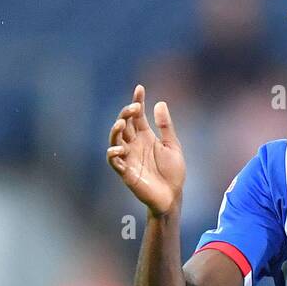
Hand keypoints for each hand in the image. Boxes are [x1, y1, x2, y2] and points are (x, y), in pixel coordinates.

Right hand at [106, 84, 185, 215]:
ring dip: (116, 130)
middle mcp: (134, 144)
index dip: (137, 101)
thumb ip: (166, 127)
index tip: (140, 89)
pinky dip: (114, 153)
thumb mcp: (173, 146)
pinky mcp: (125, 171)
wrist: (172, 196)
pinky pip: (114, 161)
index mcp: (145, 136)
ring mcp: (128, 157)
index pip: (137, 115)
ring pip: (115, 140)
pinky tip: (119, 148)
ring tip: (121, 123)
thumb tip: (160, 103)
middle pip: (125, 124)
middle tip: (134, 108)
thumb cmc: (173, 173)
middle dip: (126, 114)